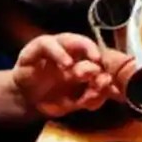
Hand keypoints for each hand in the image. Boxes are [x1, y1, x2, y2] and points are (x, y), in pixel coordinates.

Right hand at [12, 34, 131, 117]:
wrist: (26, 101)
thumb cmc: (53, 98)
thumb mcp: (77, 102)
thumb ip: (94, 98)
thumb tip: (114, 92)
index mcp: (83, 62)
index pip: (99, 57)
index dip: (109, 65)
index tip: (115, 79)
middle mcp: (70, 52)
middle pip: (87, 44)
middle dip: (97, 55)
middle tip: (102, 69)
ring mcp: (53, 49)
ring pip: (70, 39)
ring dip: (83, 48)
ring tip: (88, 66)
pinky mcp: (35, 49)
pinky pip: (47, 44)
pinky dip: (58, 52)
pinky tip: (66, 64)